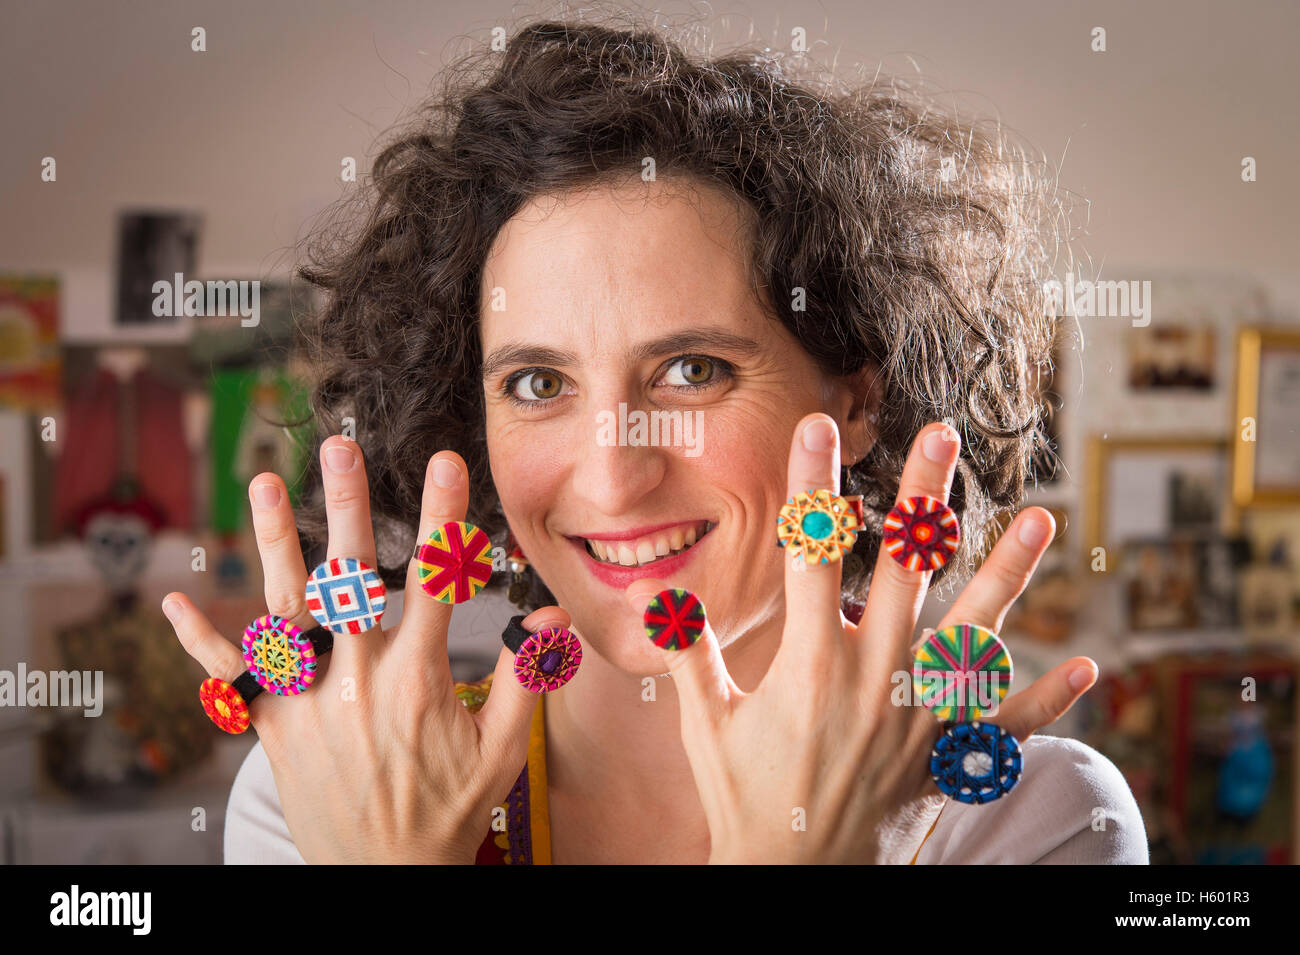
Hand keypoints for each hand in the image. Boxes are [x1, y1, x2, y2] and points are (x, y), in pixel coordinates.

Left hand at [164, 437, 562, 862]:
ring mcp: (308, 702)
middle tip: (339, 447)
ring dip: (272, 544)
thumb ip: (525, 678)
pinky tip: (178, 600)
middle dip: (346, 505)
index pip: (435, 581)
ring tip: (261, 485)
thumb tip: (552, 618)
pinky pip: (231, 679)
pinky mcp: (271, 728)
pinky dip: (202, 641)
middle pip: (350, 577)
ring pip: (285, 608)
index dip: (443, 517)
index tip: (446, 462)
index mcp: (418, 680)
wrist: (385, 877)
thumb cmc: (447, 811)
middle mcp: (357, 680)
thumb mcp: (502, 750)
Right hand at [627, 416, 1097, 862]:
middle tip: (941, 437)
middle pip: (904, 569)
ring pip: (974, 631)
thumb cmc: (746, 799)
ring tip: (1041, 521)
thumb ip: (690, 652)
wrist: (794, 878)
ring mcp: (920, 717)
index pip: (808, 553)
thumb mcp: (705, 724)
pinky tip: (1082, 666)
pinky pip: (1008, 725)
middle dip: (923, 496)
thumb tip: (661, 595)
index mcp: (809, 664)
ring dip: (1009, 575)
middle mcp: (873, 678)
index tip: (817, 427)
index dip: (813, 484)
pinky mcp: (949, 757)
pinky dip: (1046, 698)